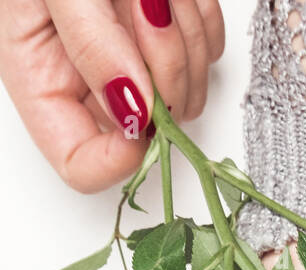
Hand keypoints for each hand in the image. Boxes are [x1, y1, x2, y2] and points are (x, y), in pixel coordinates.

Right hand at [0, 0, 223, 191]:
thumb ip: (88, 45)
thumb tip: (133, 110)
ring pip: (189, 89)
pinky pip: (208, 48)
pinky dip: (197, 13)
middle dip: (159, 69)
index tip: (145, 114)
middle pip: (150, 126)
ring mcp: (136, 57)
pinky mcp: (171, 31)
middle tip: (143, 6)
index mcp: (43, 80)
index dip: (121, 153)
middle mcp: (91, 78)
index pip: (81, 164)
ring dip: (179, 32)